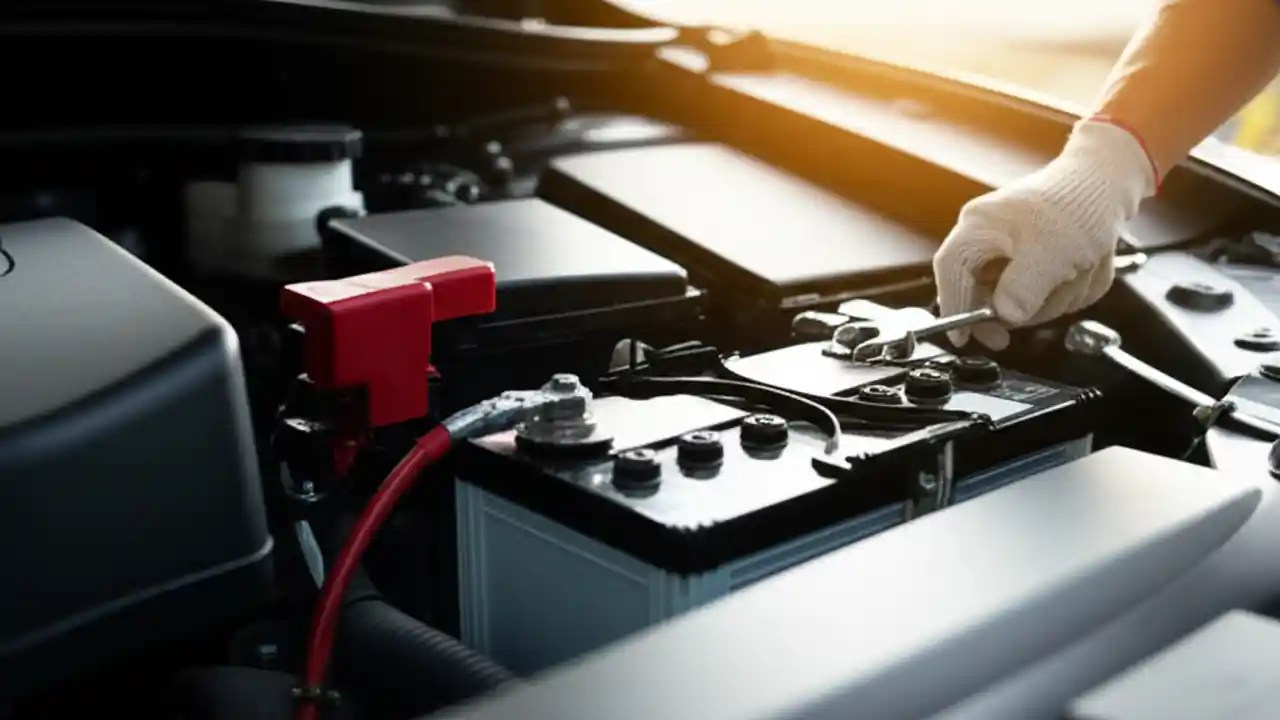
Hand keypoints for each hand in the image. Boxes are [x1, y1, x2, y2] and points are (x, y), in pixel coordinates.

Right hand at [932, 119, 1156, 348]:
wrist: (1110, 179)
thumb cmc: (1079, 206)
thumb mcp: (1052, 254)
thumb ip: (1022, 290)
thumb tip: (1004, 317)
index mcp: (979, 228)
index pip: (951, 275)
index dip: (954, 309)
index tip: (962, 338)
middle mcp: (986, 235)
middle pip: (985, 291)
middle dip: (1024, 305)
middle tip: (1046, 306)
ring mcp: (1007, 245)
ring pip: (1017, 295)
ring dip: (1052, 296)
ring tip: (1076, 272)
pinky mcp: (1030, 253)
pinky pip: (1039, 288)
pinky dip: (1062, 288)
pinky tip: (1079, 270)